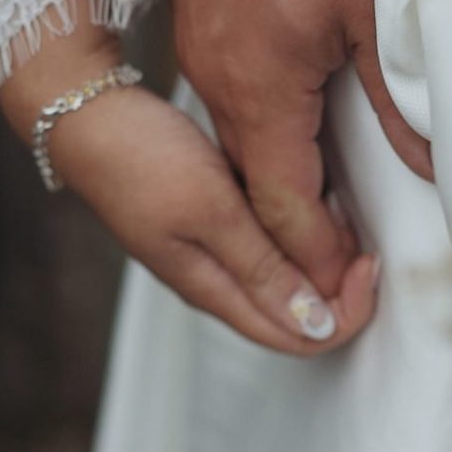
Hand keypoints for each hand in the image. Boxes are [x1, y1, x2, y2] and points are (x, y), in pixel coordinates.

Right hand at [0, 0, 377, 354]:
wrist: (84, 114)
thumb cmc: (140, 158)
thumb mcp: (211, 211)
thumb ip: (264, 268)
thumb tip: (317, 326)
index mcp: (215, 290)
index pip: (300, 337)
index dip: (346, 312)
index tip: (368, 262)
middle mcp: (216, 280)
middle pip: (298, 315)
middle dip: (341, 286)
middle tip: (364, 237)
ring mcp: (212, 252)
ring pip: (286, 279)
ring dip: (322, 258)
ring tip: (344, 213)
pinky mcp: (210, 221)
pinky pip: (269, 246)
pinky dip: (299, 231)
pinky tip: (313, 195)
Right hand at [164, 0, 432, 297]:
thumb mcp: (370, 5)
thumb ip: (397, 97)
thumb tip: (430, 165)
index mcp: (254, 91)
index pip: (284, 210)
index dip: (320, 261)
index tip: (354, 296)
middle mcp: (216, 84)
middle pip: (254, 195)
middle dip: (299, 246)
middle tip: (350, 283)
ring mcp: (204, 54)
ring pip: (241, 155)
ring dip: (284, 197)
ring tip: (334, 234)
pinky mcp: (207, 26)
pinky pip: (234, 112)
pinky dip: (268, 149)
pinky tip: (301, 153)